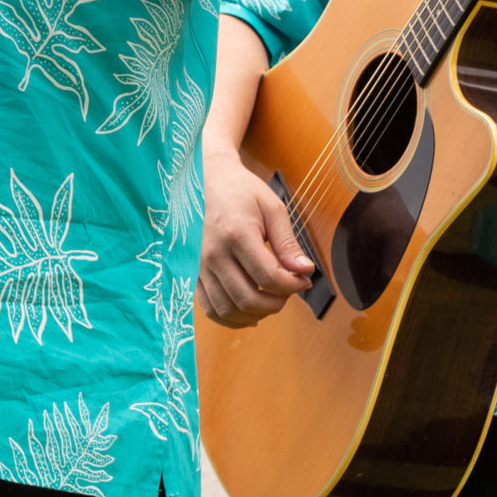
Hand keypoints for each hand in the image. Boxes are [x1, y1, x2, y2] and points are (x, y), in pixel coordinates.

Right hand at [199, 138, 317, 326]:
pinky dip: (230, 318)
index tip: (303, 279)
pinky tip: (248, 312)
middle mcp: (214, 254)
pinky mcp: (193, 271)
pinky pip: (209, 307)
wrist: (204, 178)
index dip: (293, 285)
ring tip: (270, 302)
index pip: (269, 277)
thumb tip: (304, 270)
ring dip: (255, 314)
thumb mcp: (271, 207)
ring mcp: (200, 265)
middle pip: (248, 299)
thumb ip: (287, 242)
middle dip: (276, 304)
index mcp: (236, 234)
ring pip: (227, 309)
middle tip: (288, 292)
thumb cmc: (238, 189)